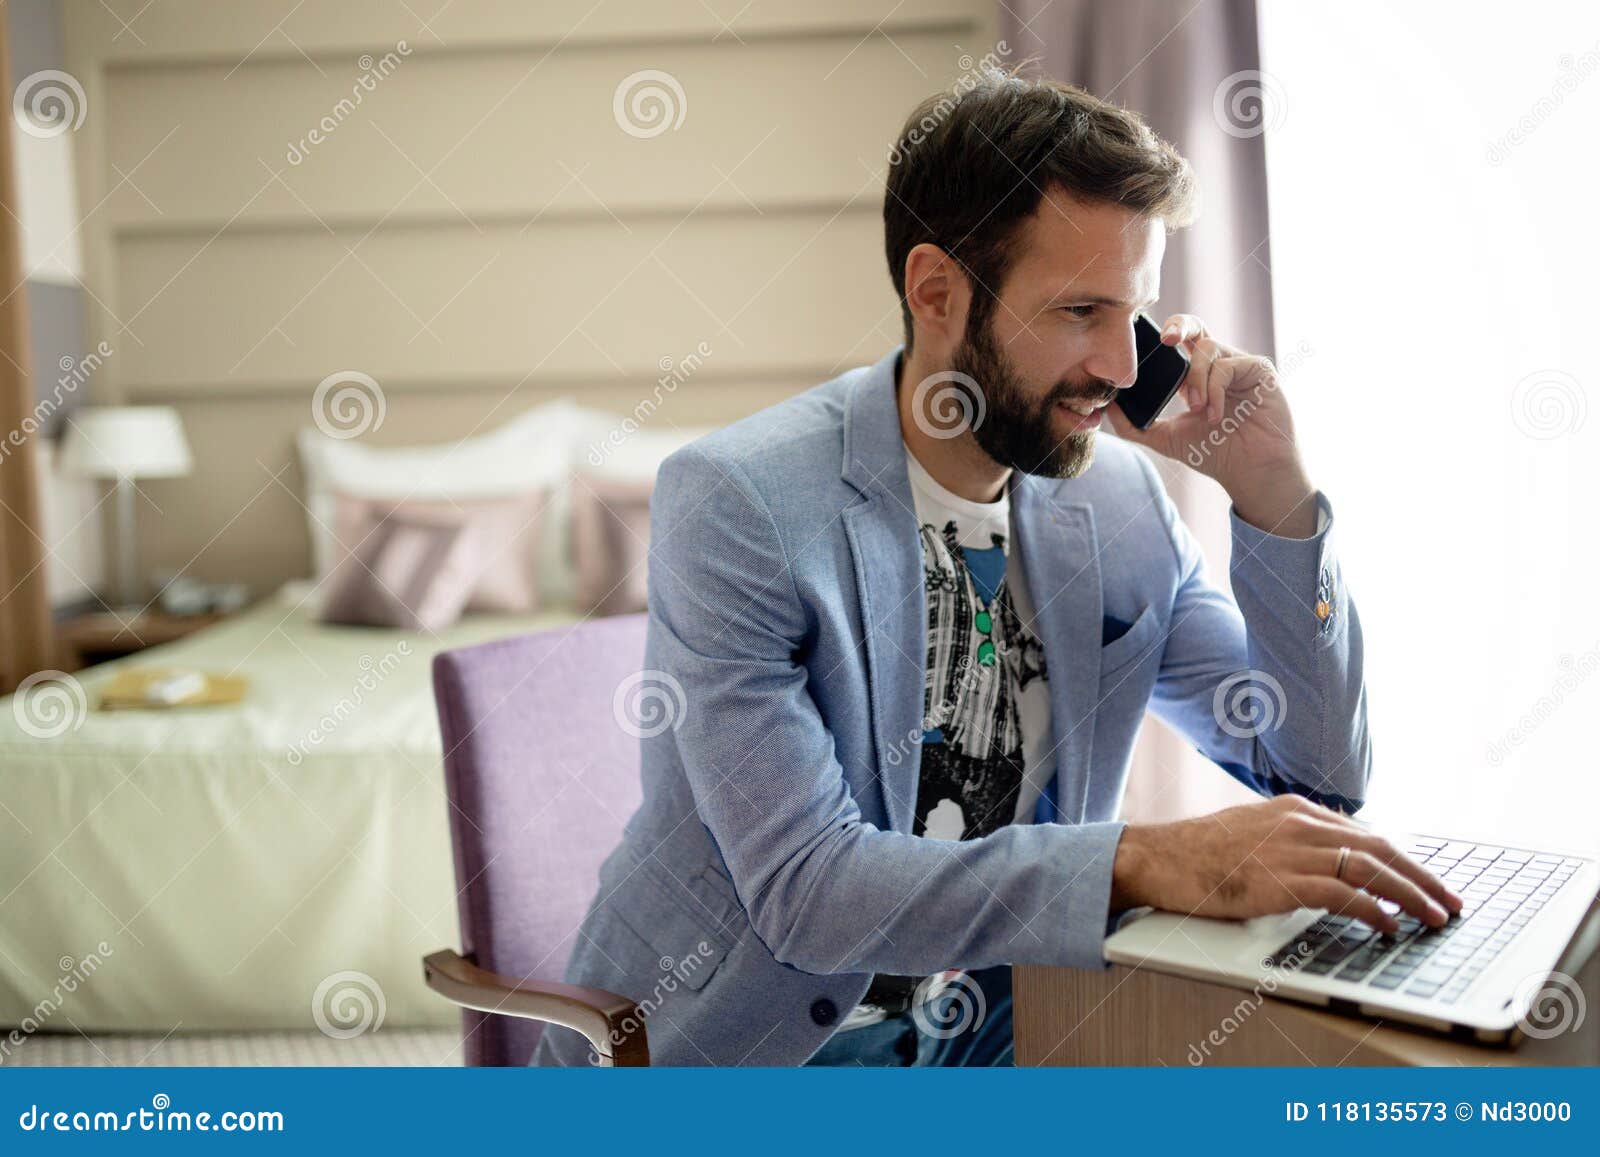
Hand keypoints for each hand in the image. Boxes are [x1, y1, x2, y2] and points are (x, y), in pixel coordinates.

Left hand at [1103, 314, 1317, 537]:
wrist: (1251, 472)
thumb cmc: (1216, 453)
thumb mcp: (1167, 438)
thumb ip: (1135, 426)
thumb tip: (1106, 410)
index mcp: (1197, 374)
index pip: (1177, 341)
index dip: (1161, 336)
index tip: (1140, 343)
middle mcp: (1218, 363)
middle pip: (1196, 326)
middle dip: (1178, 326)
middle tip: (1165, 340)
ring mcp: (1240, 364)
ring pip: (1207, 348)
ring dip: (1195, 380)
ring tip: (1196, 410)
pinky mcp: (1259, 369)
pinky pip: (1227, 365)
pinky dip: (1214, 390)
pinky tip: (1215, 415)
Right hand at [1111, 795, 1463, 933]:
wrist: (1155, 857)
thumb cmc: (1195, 854)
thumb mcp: (1251, 836)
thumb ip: (1289, 844)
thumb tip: (1326, 867)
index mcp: (1294, 810)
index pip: (1365, 833)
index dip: (1403, 859)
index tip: (1427, 880)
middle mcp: (1298, 822)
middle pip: (1380, 847)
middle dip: (1422, 876)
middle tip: (1452, 900)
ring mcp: (1289, 849)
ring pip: (1370, 869)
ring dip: (1411, 895)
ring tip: (1436, 916)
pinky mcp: (1279, 880)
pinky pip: (1342, 894)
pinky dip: (1374, 910)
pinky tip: (1391, 926)